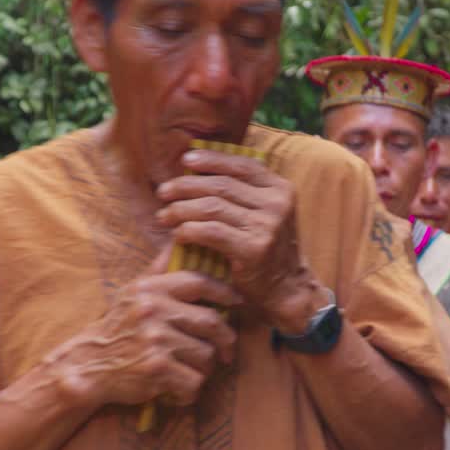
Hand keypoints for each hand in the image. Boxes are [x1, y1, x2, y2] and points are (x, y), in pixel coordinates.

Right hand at [46, 246, 240, 407]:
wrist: (87, 365)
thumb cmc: (118, 329)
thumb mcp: (133, 293)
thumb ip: (158, 270)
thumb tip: (177, 239)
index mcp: (150, 289)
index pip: (199, 282)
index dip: (224, 292)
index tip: (236, 302)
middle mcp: (153, 310)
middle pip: (212, 322)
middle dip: (225, 340)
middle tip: (225, 352)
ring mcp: (155, 339)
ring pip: (206, 355)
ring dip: (203, 369)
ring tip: (186, 371)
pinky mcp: (157, 368)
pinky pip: (194, 382)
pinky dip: (188, 392)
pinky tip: (175, 390)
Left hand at [156, 149, 324, 332]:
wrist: (286, 289)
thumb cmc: (266, 249)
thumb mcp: (264, 214)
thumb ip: (242, 192)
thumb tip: (199, 169)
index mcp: (280, 188)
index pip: (241, 164)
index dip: (211, 159)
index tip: (185, 160)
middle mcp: (277, 203)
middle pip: (221, 185)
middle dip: (186, 186)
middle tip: (164, 192)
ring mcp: (267, 225)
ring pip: (212, 207)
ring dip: (181, 209)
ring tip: (164, 216)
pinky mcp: (254, 248)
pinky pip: (211, 231)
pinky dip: (189, 230)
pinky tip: (178, 235)